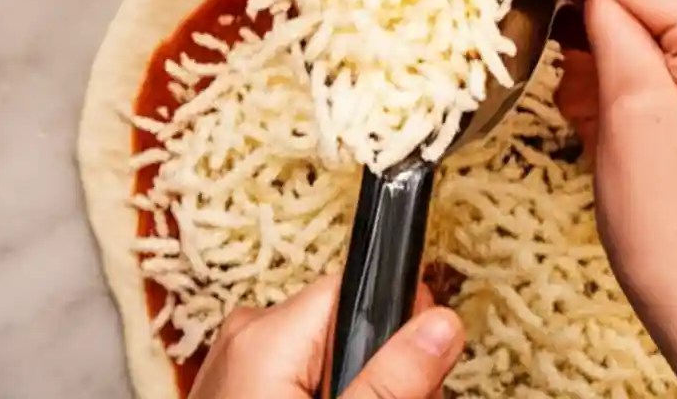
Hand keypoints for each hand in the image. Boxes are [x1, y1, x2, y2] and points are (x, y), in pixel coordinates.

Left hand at [189, 276, 464, 398]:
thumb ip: (392, 383)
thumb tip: (441, 326)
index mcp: (266, 336)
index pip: (354, 289)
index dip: (395, 328)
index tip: (417, 372)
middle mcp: (244, 336)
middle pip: (343, 323)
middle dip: (376, 369)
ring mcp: (234, 363)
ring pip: (323, 354)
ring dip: (354, 388)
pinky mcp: (237, 387)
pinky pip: (295, 375)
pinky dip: (321, 397)